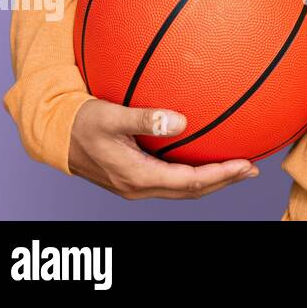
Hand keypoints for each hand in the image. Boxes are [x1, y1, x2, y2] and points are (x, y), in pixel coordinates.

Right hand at [68, 98, 258, 199]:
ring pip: (183, 189)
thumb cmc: (82, 121)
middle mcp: (138, 186)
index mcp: (136, 176)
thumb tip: (181, 120)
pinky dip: (195, 175)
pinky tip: (206, 159)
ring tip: (238, 168)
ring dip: (212, 181)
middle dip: (224, 181)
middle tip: (252, 168)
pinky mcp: (134, 177)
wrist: (54, 136)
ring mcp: (136, 184)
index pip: (189, 182)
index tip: (245, 164)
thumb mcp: (111, 116)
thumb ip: (145, 119)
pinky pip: (172, 181)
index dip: (220, 175)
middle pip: (191, 191)